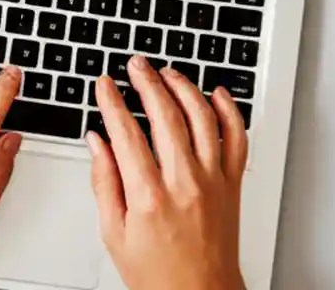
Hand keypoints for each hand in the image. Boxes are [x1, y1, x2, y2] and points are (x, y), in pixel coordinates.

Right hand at [87, 55, 248, 289]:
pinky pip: (237, 138)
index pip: (127, 133)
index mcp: (149, 197)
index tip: (104, 84)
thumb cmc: (158, 274)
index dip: (112, 102)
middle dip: (147, 82)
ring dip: (184, 87)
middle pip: (166, 116)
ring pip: (202, 118)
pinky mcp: (232, 183)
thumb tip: (97, 143)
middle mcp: (184, 183)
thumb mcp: (114, 233)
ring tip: (167, 72)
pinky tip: (216, 93)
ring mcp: (213, 180)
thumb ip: (104, 183)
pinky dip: (229, 110)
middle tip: (135, 66)